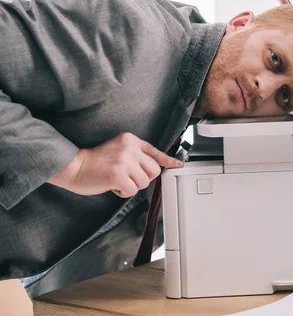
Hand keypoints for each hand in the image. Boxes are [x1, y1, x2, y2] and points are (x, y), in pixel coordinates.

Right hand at [48, 133, 182, 197]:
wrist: (74, 166)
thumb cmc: (95, 162)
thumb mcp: (118, 151)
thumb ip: (135, 156)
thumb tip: (152, 171)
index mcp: (131, 140)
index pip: (155, 151)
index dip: (168, 160)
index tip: (178, 165)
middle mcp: (130, 148)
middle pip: (154, 171)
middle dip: (143, 178)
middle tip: (127, 178)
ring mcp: (124, 161)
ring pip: (144, 182)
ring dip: (131, 186)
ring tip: (116, 179)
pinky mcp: (118, 175)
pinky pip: (132, 191)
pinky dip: (123, 192)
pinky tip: (112, 185)